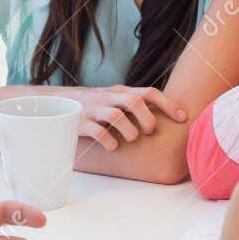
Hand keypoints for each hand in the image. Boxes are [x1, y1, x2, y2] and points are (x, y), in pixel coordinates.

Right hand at [68, 85, 187, 150]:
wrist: (55, 102)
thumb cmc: (96, 106)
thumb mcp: (115, 100)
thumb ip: (136, 105)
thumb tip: (169, 117)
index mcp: (121, 92)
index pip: (148, 92)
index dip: (168, 104)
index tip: (183, 118)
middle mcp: (108, 97)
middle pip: (133, 101)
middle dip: (147, 118)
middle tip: (150, 132)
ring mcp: (93, 109)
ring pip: (116, 115)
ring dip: (129, 131)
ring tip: (131, 139)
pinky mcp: (80, 122)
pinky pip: (97, 132)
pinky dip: (109, 141)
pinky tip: (113, 147)